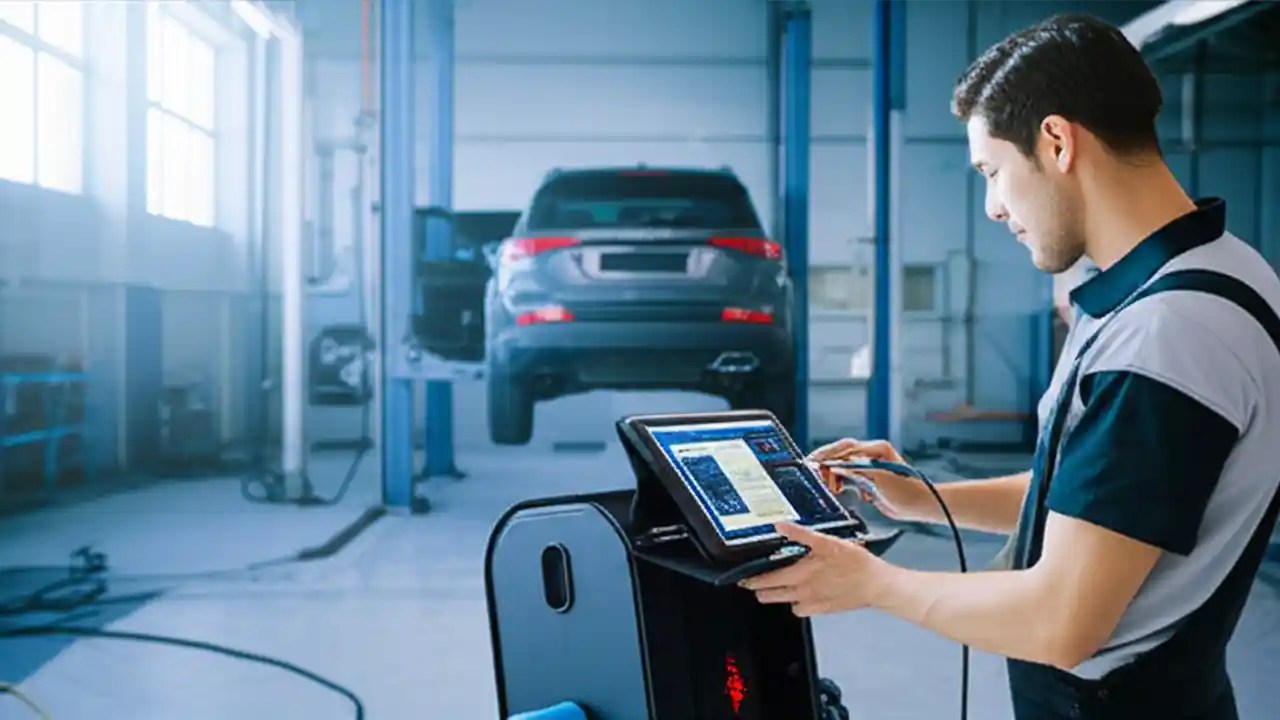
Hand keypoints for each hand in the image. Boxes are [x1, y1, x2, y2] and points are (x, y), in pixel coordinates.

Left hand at [740, 522, 888, 616]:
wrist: (876, 584)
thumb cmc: (855, 563)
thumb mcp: (828, 542)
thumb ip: (801, 535)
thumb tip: (781, 526)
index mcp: (799, 575)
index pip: (766, 580)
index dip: (751, 579)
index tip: (742, 577)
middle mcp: (802, 592)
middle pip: (769, 595)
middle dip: (760, 588)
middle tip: (754, 582)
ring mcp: (811, 602)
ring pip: (784, 603)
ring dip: (777, 595)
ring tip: (775, 586)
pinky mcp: (822, 609)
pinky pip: (800, 610)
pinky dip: (797, 603)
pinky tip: (800, 594)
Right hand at [807, 438, 932, 521]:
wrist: (920, 505)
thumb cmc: (906, 491)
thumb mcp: (878, 478)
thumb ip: (855, 470)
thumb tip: (834, 466)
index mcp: (876, 449)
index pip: (845, 447)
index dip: (827, 454)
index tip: (812, 462)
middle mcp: (871, 454)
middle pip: (841, 454)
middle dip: (827, 465)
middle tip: (819, 478)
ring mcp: (869, 465)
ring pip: (842, 465)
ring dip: (834, 476)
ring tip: (833, 488)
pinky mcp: (868, 477)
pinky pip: (848, 475)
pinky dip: (842, 482)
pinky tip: (842, 489)